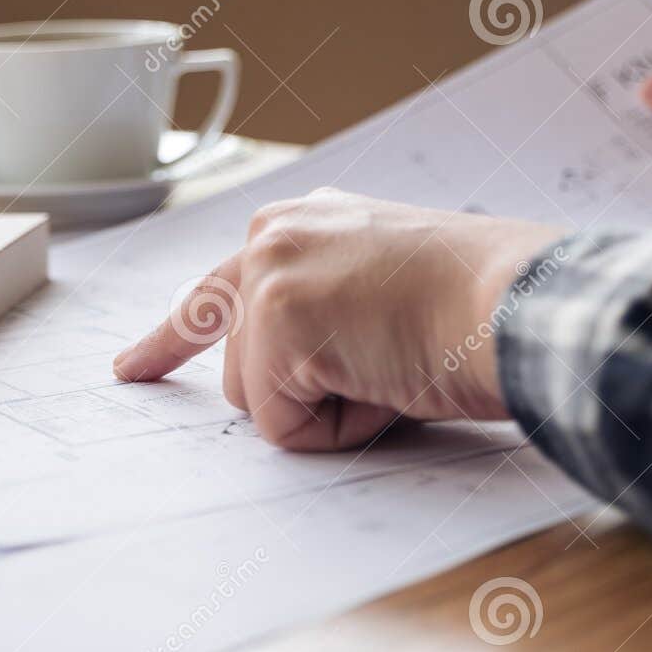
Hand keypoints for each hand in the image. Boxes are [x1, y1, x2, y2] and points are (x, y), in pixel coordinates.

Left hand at [113, 189, 564, 450]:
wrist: (519, 301)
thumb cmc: (482, 306)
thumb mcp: (386, 290)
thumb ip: (325, 310)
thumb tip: (292, 377)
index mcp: (304, 223)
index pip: (217, 289)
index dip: (173, 339)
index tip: (131, 369)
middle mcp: (273, 234)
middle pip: (244, 367)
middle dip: (306, 395)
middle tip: (388, 368)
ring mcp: (269, 271)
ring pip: (258, 399)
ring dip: (331, 409)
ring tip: (398, 363)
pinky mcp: (276, 318)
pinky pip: (284, 425)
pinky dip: (341, 429)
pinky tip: (390, 380)